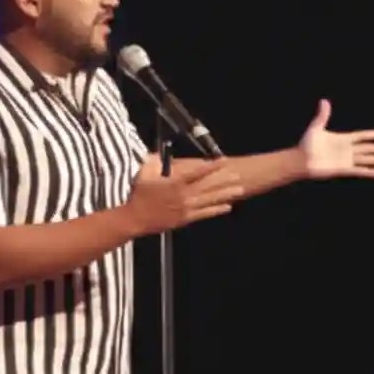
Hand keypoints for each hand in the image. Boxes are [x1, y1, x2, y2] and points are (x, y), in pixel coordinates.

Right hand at [125, 155, 242, 234]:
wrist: (135, 218)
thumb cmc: (138, 195)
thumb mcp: (144, 173)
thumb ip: (154, 162)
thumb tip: (160, 154)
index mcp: (175, 183)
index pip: (197, 172)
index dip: (212, 166)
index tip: (223, 161)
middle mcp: (184, 195)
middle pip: (209, 186)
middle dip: (224, 180)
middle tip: (238, 176)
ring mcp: (186, 208)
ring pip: (210, 199)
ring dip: (226, 194)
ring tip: (239, 190)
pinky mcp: (185, 218)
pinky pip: (205, 213)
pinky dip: (216, 210)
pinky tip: (228, 206)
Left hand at [298, 99, 373, 178]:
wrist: (300, 161)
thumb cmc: (306, 144)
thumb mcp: (316, 128)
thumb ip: (322, 116)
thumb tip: (324, 101)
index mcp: (342, 139)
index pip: (360, 136)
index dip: (370, 135)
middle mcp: (347, 150)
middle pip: (368, 149)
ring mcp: (346, 160)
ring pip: (367, 160)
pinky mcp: (343, 169)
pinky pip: (358, 170)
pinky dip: (368, 171)